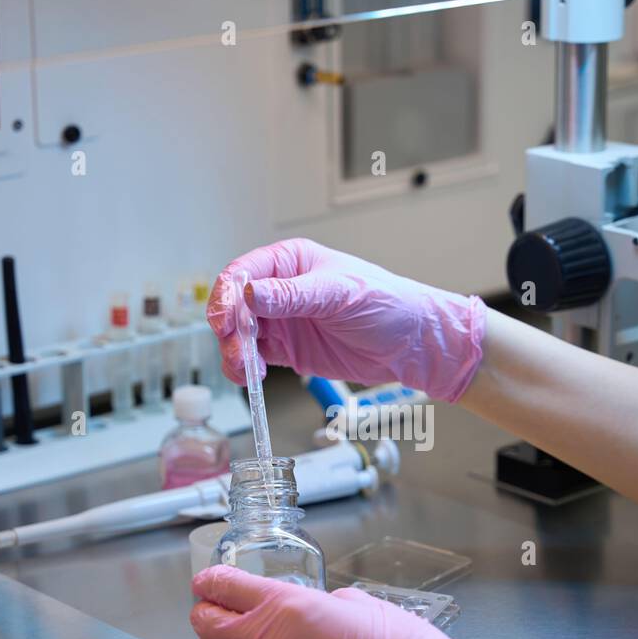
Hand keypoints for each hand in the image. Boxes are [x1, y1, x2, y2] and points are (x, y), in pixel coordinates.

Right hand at [205, 238, 486, 401]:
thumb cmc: (386, 303)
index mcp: (289, 262)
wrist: (411, 343)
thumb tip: (249, 294)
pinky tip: (251, 376)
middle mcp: (280, 290)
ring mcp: (282, 321)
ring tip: (246, 370)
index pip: (242, 273)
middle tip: (238, 350)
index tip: (226, 321)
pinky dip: (245, 368)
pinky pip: (254, 357)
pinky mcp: (288, 350)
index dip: (227, 296)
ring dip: (234, 353)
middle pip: (233, 306)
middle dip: (228, 330)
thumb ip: (292, 296)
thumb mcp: (338, 293)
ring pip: (239, 335)